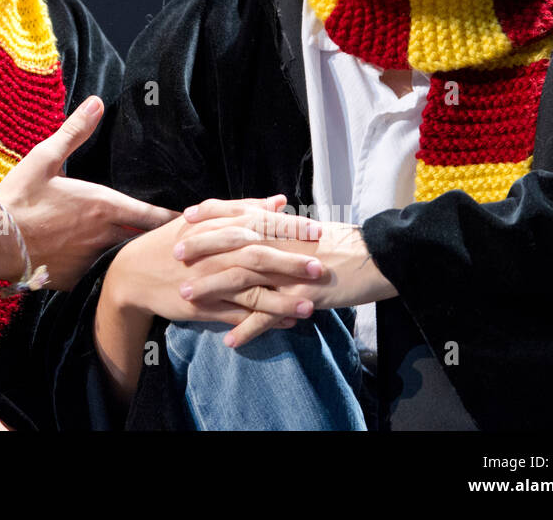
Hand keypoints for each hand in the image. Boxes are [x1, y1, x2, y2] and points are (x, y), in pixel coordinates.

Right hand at [0, 96, 176, 289]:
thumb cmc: (19, 198)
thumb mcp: (44, 158)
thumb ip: (74, 132)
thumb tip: (96, 102)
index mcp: (102, 205)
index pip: (150, 215)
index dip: (170, 218)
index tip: (186, 220)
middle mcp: (104, 235)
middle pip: (142, 240)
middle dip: (156, 239)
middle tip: (172, 239)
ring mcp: (90, 261)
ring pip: (122, 259)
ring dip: (131, 255)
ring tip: (144, 256)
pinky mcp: (75, 279)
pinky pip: (98, 275)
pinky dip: (104, 272)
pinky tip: (105, 273)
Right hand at [92, 194, 319, 402]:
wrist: (133, 274)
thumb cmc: (172, 243)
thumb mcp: (203, 221)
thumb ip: (243, 209)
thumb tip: (278, 201)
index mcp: (215, 229)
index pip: (257, 224)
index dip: (287, 228)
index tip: (317, 230)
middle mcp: (213, 254)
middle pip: (256, 256)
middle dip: (288, 262)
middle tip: (318, 266)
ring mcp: (208, 282)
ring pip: (249, 291)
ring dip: (281, 299)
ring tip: (311, 304)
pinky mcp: (203, 306)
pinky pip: (236, 315)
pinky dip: (262, 320)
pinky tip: (287, 322)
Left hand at [178, 203, 398, 348]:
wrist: (378, 257)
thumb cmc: (343, 241)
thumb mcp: (307, 228)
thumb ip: (281, 223)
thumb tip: (262, 214)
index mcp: (280, 225)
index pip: (237, 212)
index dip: (210, 215)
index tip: (185, 218)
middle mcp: (279, 244)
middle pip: (231, 242)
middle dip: (200, 247)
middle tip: (174, 254)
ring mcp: (288, 271)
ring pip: (242, 278)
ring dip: (212, 288)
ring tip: (187, 297)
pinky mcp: (301, 297)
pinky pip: (269, 315)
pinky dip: (248, 329)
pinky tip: (230, 341)